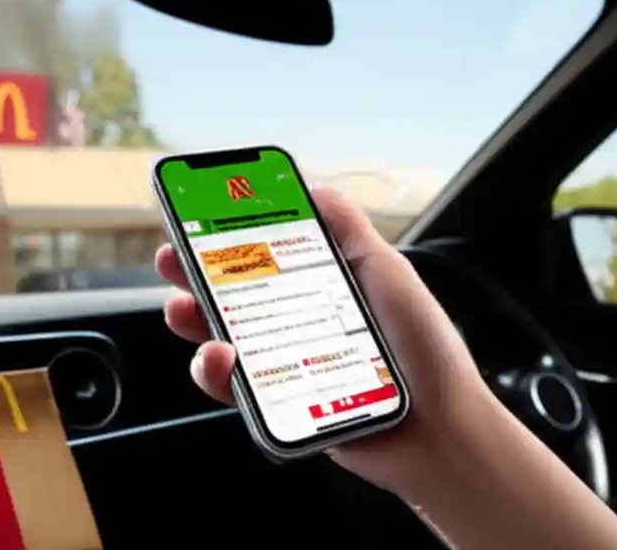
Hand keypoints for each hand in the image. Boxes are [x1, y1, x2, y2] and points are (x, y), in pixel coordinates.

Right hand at [156, 186, 493, 494]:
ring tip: (187, 308)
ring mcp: (284, 365)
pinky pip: (231, 388)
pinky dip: (214, 372)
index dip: (229, 233)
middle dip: (192, 271)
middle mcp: (297, 324)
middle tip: (173, 255)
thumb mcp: (390, 274)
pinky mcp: (278, 406)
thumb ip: (350, 232)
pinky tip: (223, 357)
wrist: (442, 428)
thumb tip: (316, 188)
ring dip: (192, 319)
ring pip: (218, 338)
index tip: (200, 211)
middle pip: (231, 293)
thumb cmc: (427, 352)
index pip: (265, 254)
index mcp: (322, 287)